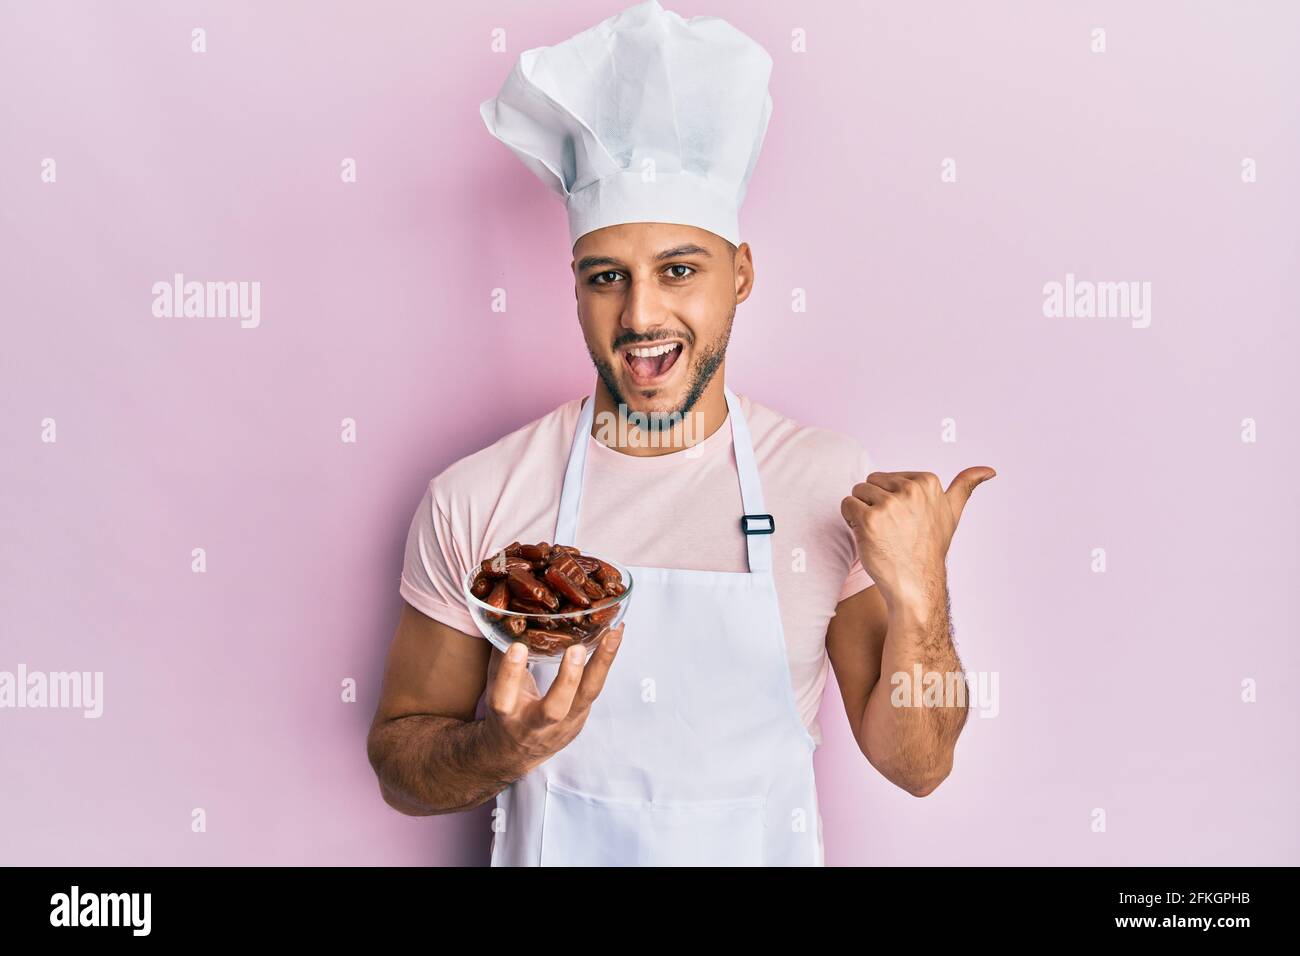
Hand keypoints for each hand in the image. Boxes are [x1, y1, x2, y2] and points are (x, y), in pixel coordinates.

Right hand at [483, 624, 624, 768]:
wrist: (515, 752)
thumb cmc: (505, 710)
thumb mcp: (494, 686)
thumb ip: (500, 657)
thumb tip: (503, 616)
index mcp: (506, 715)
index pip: (505, 696)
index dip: (510, 674)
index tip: (518, 647)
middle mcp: (535, 725)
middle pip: (554, 709)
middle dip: (567, 680)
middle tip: (576, 649)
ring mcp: (563, 725)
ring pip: (586, 696)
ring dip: (601, 663)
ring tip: (614, 634)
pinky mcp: (581, 718)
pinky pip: (596, 687)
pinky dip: (606, 661)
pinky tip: (615, 636)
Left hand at [840, 468, 995, 609]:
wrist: (916, 583)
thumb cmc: (930, 548)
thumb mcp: (952, 513)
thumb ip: (966, 486)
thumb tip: (990, 470)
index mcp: (928, 482)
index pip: (887, 477)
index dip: (889, 499)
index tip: (905, 521)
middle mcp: (911, 490)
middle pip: (870, 482)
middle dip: (874, 503)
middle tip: (890, 529)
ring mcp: (890, 504)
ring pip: (857, 492)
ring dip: (861, 513)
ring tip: (880, 533)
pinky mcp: (870, 519)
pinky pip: (847, 505)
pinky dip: (850, 520)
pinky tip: (867, 536)